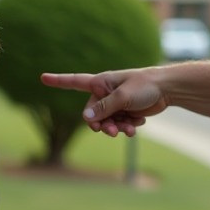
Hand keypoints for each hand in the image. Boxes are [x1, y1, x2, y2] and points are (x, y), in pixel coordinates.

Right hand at [40, 69, 166, 136]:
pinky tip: (137, 125)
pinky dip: (127, 127)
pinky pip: (119, 124)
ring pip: (107, 122)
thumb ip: (104, 108)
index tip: (42, 77)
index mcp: (100, 82)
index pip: (74, 81)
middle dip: (103, 124)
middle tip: (113, 132)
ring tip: (129, 130)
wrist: (167, 89)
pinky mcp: (126, 111)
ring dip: (117, 128)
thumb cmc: (145, 85)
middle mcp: (105, 93)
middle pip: (93, 114)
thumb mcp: (123, 97)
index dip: (58, 81)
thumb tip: (86, 118)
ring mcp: (115, 103)